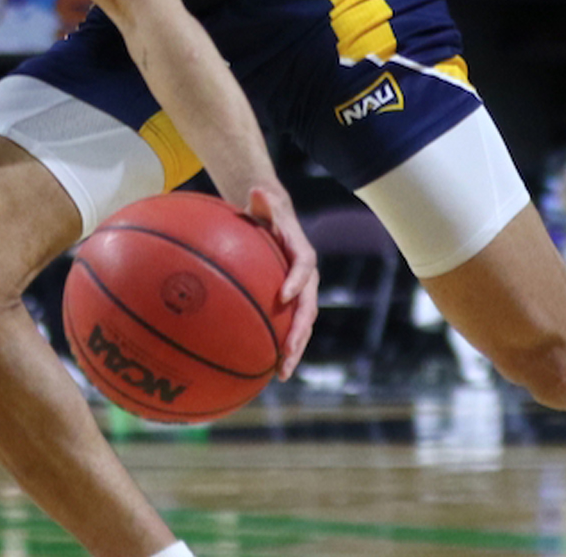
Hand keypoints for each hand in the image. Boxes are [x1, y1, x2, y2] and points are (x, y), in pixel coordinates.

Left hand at [231, 182, 317, 381]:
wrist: (273, 224)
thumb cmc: (265, 213)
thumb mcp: (265, 204)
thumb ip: (263, 201)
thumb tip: (257, 190)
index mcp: (301, 254)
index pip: (305, 268)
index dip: (296, 282)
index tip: (284, 297)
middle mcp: (305, 279)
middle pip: (308, 308)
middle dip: (299, 332)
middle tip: (287, 351)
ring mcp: (299, 295)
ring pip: (301, 326)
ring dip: (293, 350)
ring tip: (281, 373)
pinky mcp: (289, 307)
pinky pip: (286, 329)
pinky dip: (279, 349)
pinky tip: (264, 371)